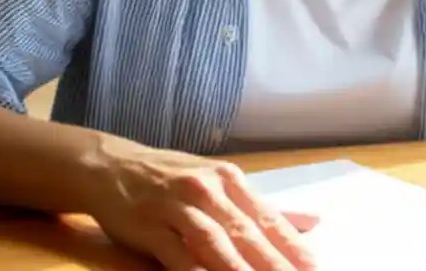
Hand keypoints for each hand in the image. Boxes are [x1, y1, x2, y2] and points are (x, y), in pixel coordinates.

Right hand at [83, 140, 319, 270]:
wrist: (110, 165)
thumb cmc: (172, 178)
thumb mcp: (221, 183)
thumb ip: (264, 207)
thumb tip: (312, 222)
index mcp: (230, 180)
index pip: (270, 218)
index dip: (293, 247)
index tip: (315, 269)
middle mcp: (208, 190)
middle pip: (247, 232)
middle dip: (274, 263)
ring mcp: (178, 207)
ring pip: (215, 242)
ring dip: (239, 269)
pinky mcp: (150, 226)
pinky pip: (177, 255)